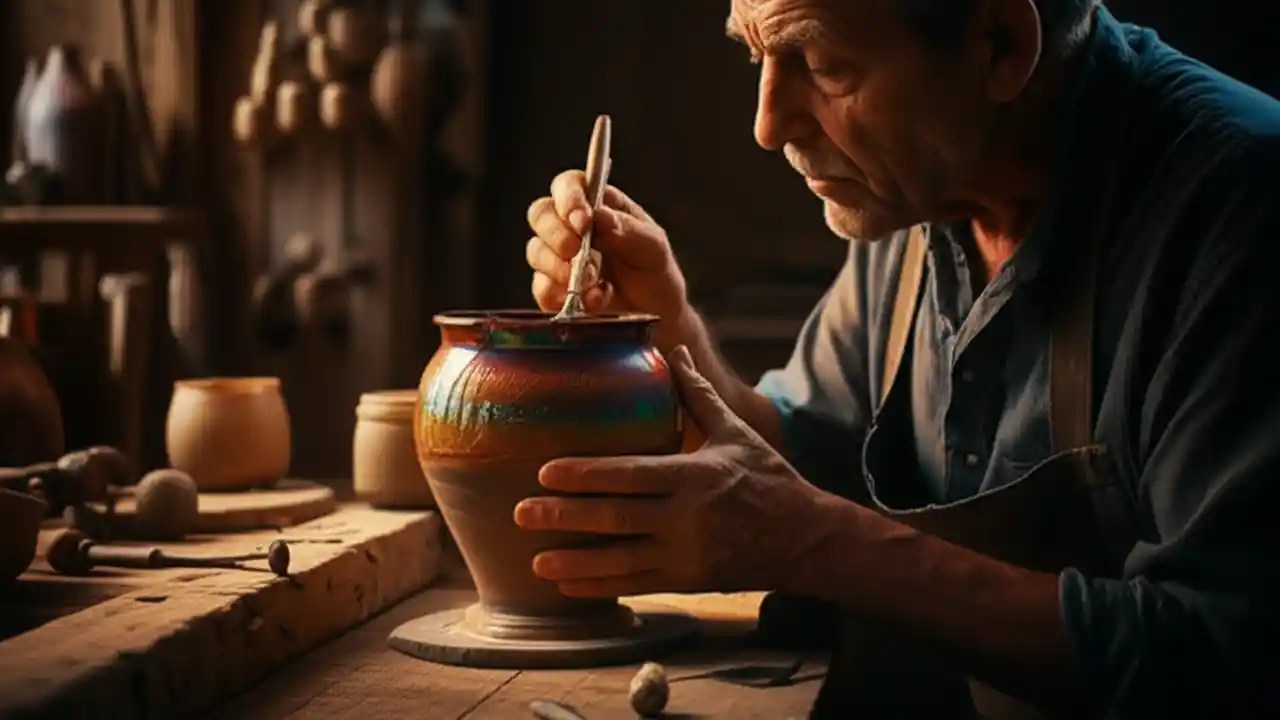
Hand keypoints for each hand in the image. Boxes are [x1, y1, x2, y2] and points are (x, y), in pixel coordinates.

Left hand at [512, 345, 829, 596]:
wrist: (805, 538)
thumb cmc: (768, 479)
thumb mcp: (737, 434)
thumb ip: (699, 396)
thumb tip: (674, 351)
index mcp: (695, 476)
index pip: (632, 474)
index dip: (587, 474)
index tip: (547, 472)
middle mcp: (687, 517)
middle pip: (616, 517)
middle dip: (566, 516)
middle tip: (522, 512)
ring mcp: (686, 554)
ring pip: (620, 559)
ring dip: (575, 561)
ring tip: (534, 560)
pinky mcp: (687, 580)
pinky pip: (636, 584)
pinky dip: (600, 586)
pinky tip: (568, 585)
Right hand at [526, 171, 689, 348]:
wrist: (657, 318)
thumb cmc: (656, 273)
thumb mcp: (654, 248)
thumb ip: (629, 229)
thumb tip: (600, 215)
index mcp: (597, 206)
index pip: (569, 185)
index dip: (568, 198)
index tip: (583, 221)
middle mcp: (572, 228)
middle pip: (540, 213)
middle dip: (557, 234)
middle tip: (577, 252)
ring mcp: (559, 259)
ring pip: (536, 251)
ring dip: (561, 268)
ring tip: (595, 283)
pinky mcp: (554, 290)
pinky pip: (541, 288)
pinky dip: (561, 295)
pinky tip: (590, 302)